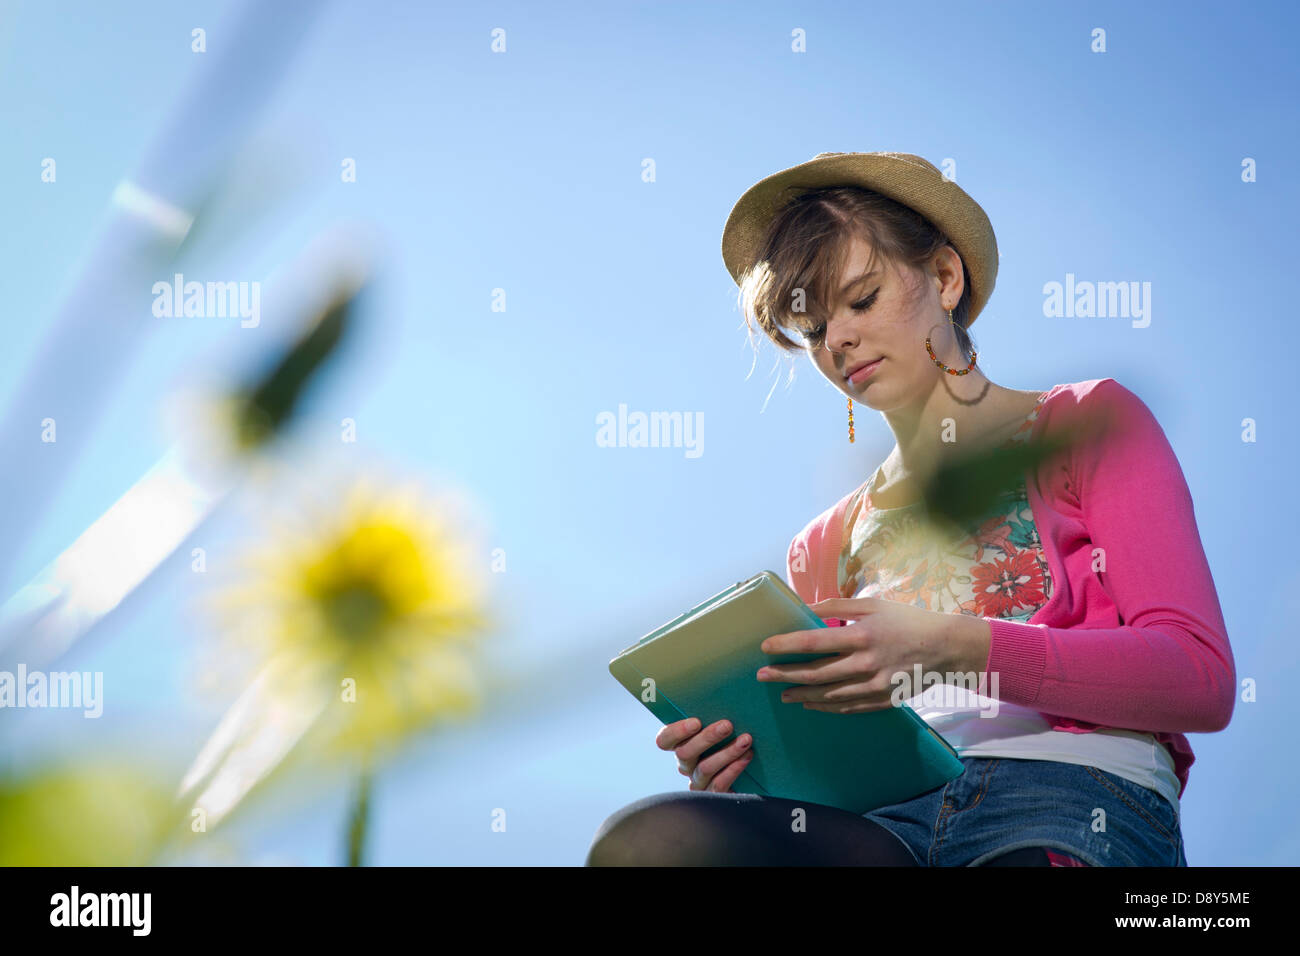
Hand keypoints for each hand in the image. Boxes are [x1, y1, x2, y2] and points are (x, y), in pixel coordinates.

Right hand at [655, 717, 753, 791]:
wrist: (751, 770)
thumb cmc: (730, 737)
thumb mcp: (719, 724)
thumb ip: (713, 713)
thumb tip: (727, 692)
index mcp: (679, 744)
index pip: (664, 740)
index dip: (677, 731)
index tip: (696, 721)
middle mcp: (685, 764)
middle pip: (685, 753)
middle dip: (707, 738)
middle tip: (728, 725)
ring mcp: (697, 781)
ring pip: (705, 768)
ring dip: (727, 752)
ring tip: (746, 740)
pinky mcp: (712, 794)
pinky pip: (719, 783)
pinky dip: (734, 769)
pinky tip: (747, 756)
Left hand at [755, 597, 990, 714]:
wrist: (947, 648)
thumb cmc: (907, 620)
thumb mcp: (872, 604)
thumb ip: (836, 605)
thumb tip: (804, 608)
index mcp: (861, 635)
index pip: (813, 642)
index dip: (785, 646)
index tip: (765, 648)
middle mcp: (865, 663)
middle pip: (815, 673)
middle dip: (784, 675)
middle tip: (762, 676)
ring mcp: (875, 686)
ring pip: (828, 695)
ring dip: (802, 695)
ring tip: (783, 693)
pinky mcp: (883, 701)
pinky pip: (848, 708)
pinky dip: (826, 707)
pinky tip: (811, 704)